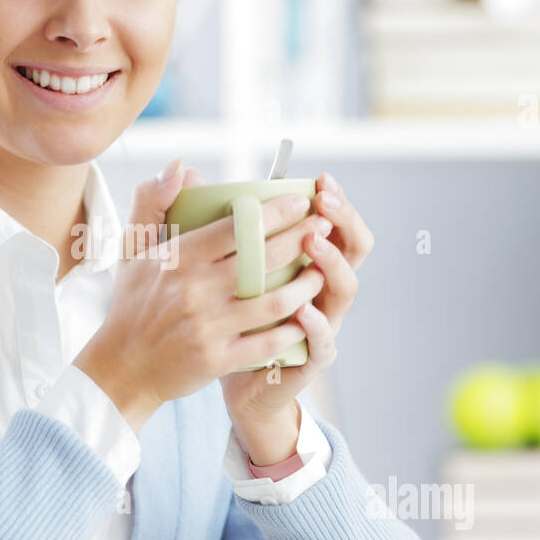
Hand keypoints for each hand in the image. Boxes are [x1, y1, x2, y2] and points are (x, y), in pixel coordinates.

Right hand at [73, 159, 331, 434]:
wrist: (121, 367)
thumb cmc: (132, 303)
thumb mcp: (131, 248)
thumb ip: (151, 201)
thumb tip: (181, 166)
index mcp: (176, 258)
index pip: (237, 226)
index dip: (275, 211)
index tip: (300, 202)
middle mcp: (193, 290)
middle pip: (263, 259)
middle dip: (301, 238)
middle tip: (323, 227)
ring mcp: (207, 327)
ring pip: (274, 300)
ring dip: (306, 284)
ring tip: (320, 271)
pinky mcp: (217, 359)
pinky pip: (268, 342)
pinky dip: (293, 328)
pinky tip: (307, 315)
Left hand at [221, 171, 374, 464]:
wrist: (207, 372)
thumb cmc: (210, 311)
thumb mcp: (201, 261)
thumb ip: (194, 213)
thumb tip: (186, 168)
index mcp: (301, 259)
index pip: (332, 221)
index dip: (333, 200)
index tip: (320, 180)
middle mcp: (319, 287)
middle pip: (353, 247)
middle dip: (343, 221)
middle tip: (323, 202)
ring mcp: (320, 322)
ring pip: (345, 289)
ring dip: (332, 264)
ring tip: (312, 244)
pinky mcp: (308, 358)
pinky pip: (323, 343)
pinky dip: (316, 325)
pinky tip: (303, 311)